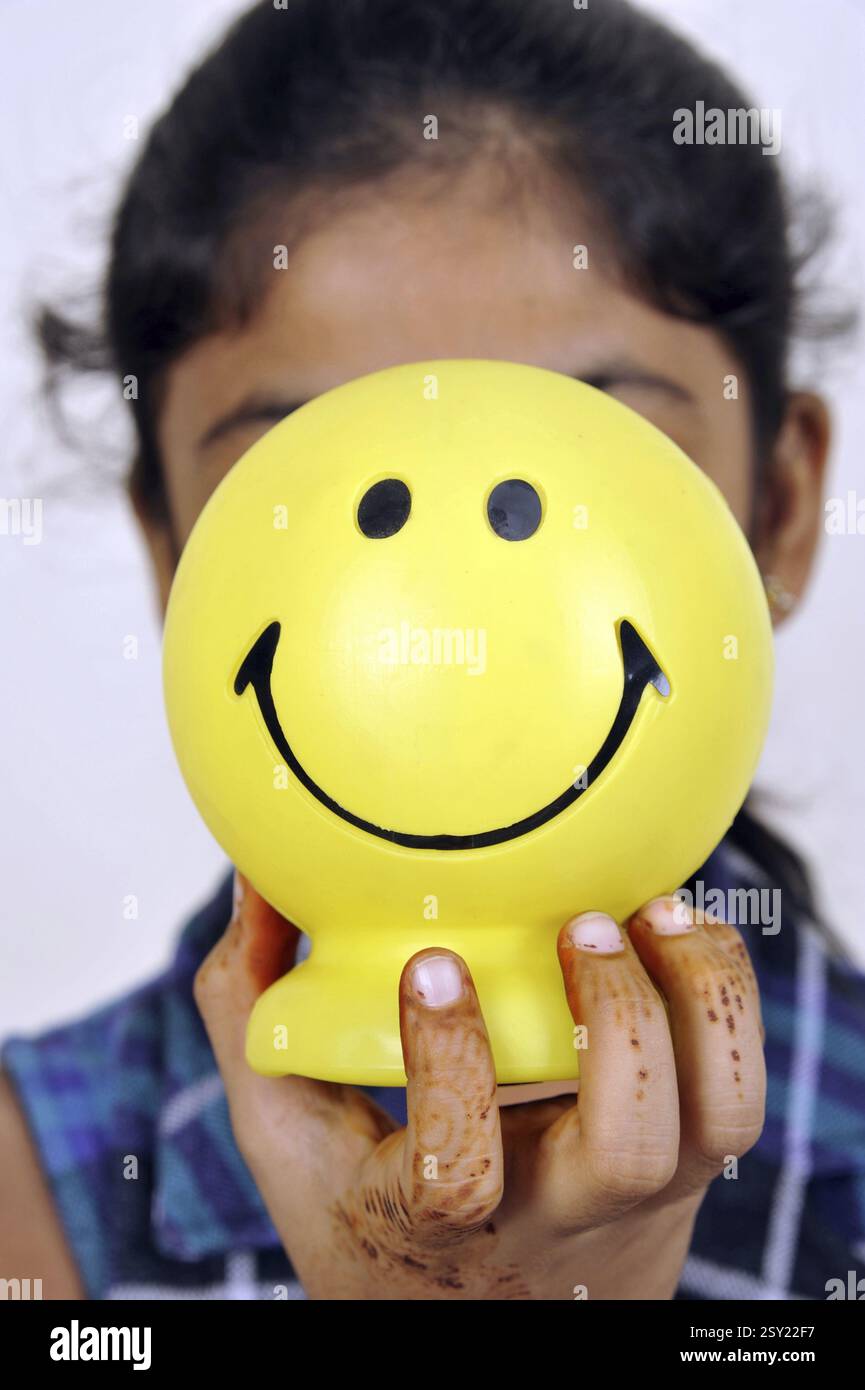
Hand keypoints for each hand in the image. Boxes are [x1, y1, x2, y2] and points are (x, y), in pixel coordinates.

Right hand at [195, 876, 764, 1298]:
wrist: (493, 1313)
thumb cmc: (378, 1211)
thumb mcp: (292, 1131)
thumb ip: (253, 1011)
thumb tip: (258, 881)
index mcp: (441, 1222)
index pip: (459, 1172)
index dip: (453, 1063)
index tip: (431, 964)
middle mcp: (559, 1216)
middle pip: (629, 1149)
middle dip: (617, 1021)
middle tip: (577, 927)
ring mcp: (641, 1196)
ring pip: (718, 1118)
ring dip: (698, 1001)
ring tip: (654, 912)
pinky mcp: (691, 1166)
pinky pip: (739, 1087)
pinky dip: (724, 996)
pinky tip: (677, 934)